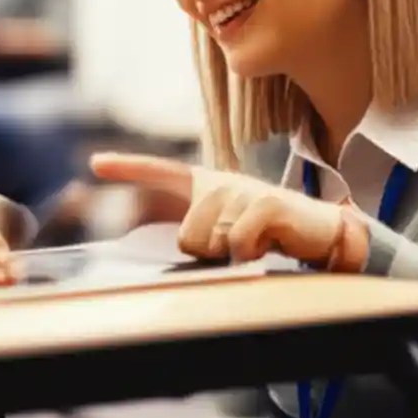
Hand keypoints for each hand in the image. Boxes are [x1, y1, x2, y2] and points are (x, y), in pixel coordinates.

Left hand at [90, 153, 346, 263]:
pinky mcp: (265, 203)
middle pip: (187, 236)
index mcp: (209, 185)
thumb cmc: (272, 232)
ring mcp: (243, 190)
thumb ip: (203, 233)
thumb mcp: (231, 229)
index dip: (127, 168)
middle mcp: (221, 182)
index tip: (95, 163)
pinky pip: (237, 246)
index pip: (161, 171)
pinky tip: (272, 241)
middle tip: (241, 244)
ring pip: (210, 243)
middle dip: (210, 253)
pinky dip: (254, 253)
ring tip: (259, 241)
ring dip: (234, 254)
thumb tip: (185, 245)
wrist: (322, 231)